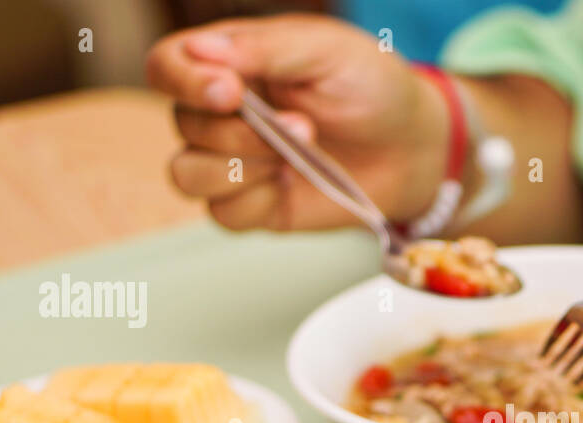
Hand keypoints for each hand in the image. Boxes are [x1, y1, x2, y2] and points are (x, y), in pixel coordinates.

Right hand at [146, 14, 447, 229]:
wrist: (414, 148)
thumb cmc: (374, 88)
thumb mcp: (328, 52)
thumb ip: (266, 48)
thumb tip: (199, 50)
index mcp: (233, 62)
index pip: (168, 65)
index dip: (183, 80)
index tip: (230, 92)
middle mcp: (224, 112)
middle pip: (183, 123)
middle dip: (239, 131)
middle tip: (303, 126)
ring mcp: (237, 162)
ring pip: (187, 174)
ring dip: (238, 167)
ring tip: (295, 155)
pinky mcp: (256, 206)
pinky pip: (222, 214)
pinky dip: (252, 201)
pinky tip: (289, 184)